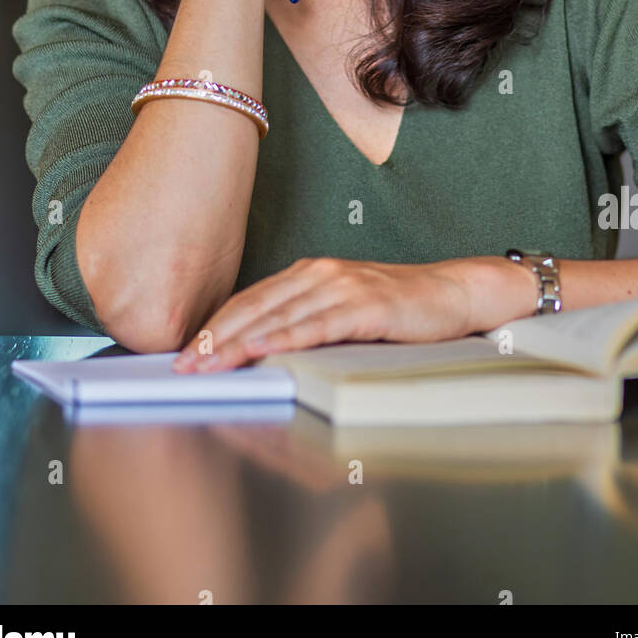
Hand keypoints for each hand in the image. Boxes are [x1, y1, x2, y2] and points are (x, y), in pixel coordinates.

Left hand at [172, 255, 534, 371]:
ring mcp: (343, 286)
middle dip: (214, 337)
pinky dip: (283, 337)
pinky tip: (259, 348)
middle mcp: (321, 273)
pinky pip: (316, 324)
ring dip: (238, 341)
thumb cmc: (400, 306)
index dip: (215, 325)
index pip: (250, 299)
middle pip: (255, 306)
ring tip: (209, 364)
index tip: (186, 351)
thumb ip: (306, 318)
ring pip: (278, 315)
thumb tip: (260, 347)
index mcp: (310, 272)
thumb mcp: (343, 308)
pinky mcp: (366, 305)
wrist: (454, 293)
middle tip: (184, 364)